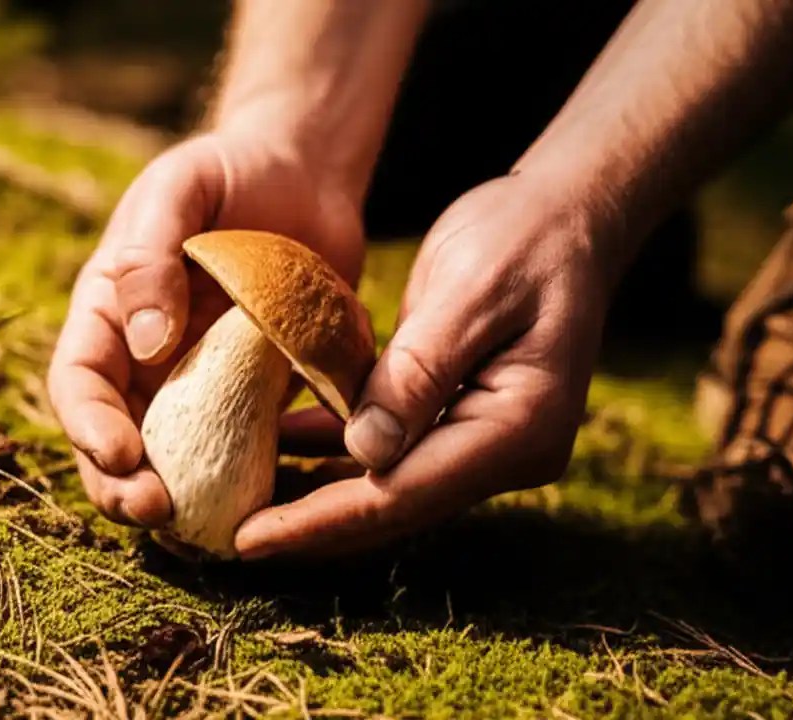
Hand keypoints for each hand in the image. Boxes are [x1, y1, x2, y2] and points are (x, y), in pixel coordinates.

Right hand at [47, 130, 364, 527]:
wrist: (302, 172)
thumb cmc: (227, 170)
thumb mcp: (178, 192)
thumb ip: (150, 258)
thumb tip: (144, 345)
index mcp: (109, 314)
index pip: (80, 383)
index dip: (89, 428)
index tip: (121, 457)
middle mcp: (146, 360)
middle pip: (116, 441)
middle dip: (124, 487)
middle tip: (157, 513)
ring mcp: (199, 382)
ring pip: (175, 459)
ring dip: (181, 500)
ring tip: (204, 531)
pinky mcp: (254, 394)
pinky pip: (241, 448)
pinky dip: (243, 482)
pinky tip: (264, 507)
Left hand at [236, 174, 621, 557]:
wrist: (566, 212)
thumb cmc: (525, 236)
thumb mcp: (469, 291)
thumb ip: (419, 371)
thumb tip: (365, 451)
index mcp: (520, 429)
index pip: (405, 493)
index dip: (323, 520)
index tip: (251, 539)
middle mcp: (506, 450)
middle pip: (393, 504)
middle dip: (310, 524)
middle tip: (227, 540)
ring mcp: (482, 438)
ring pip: (383, 483)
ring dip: (313, 494)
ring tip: (238, 502)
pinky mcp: (456, 416)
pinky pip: (385, 447)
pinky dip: (330, 448)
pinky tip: (273, 444)